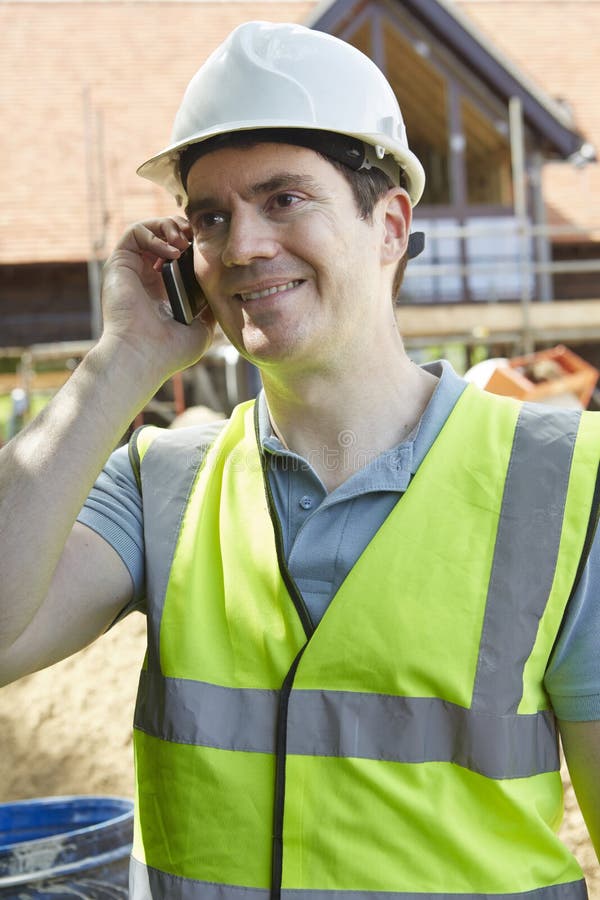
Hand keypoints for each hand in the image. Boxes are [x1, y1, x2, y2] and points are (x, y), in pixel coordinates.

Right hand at [100, 217, 216, 382]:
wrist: (144, 355)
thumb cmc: (170, 350)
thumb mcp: (202, 328)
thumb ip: (211, 307)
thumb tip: (225, 291)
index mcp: (164, 289)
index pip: (179, 253)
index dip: (194, 244)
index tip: (208, 248)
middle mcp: (146, 276)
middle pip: (164, 235)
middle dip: (184, 229)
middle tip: (195, 239)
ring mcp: (132, 269)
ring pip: (149, 228)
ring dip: (170, 227)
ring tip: (184, 242)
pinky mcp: (119, 263)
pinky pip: (135, 232)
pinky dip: (155, 233)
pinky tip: (172, 251)